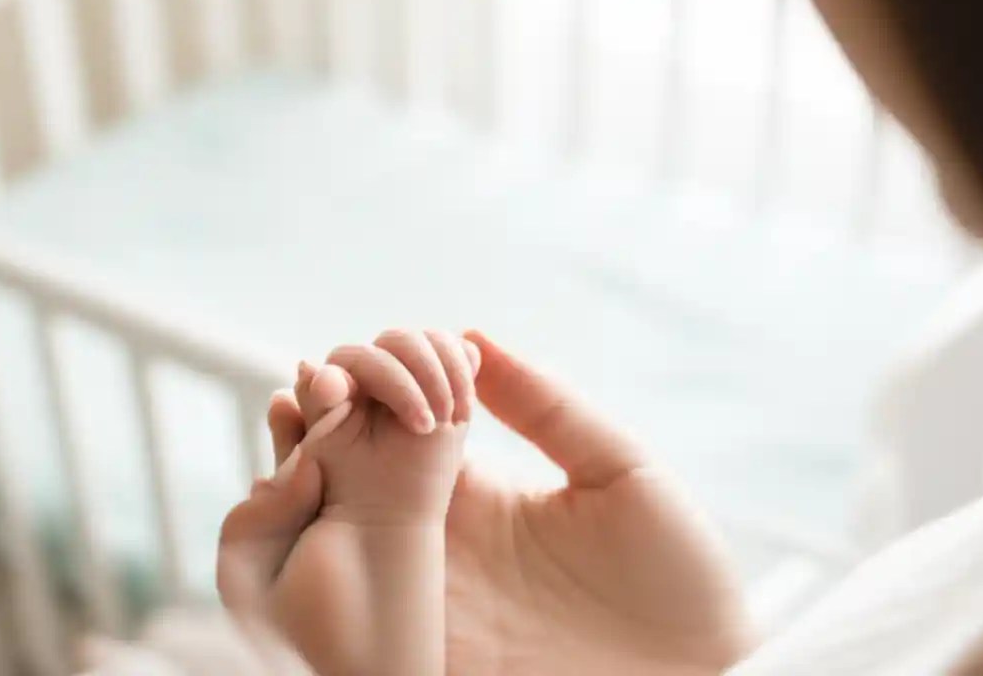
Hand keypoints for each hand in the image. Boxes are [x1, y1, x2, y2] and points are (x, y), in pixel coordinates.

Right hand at [263, 330, 753, 675]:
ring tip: (303, 418)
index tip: (364, 358)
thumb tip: (471, 338)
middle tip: (320, 385)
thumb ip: (548, 406)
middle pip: (353, 466)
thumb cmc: (679, 582)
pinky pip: (350, 603)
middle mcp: (438, 536)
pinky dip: (313, 548)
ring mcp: (422, 591)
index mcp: (482, 490)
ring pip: (333, 523)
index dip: (373, 383)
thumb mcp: (622, 474)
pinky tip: (308, 491)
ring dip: (302, 466)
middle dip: (320, 415)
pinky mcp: (418, 646)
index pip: (404, 421)